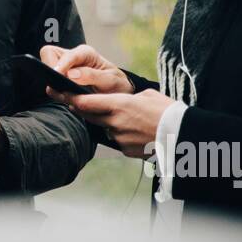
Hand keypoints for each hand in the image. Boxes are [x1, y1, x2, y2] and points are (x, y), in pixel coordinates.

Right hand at [40, 43, 132, 97]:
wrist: (117, 92)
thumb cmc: (116, 84)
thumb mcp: (111, 80)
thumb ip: (92, 76)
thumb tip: (71, 74)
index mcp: (86, 53)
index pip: (68, 54)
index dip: (61, 65)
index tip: (56, 75)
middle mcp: (73, 57)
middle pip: (49, 54)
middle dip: (50, 69)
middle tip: (60, 86)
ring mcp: (65, 66)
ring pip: (46, 66)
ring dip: (51, 81)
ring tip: (64, 95)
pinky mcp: (61, 77)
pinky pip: (50, 79)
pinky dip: (54, 89)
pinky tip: (63, 97)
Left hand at [52, 87, 172, 157]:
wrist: (183, 136)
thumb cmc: (168, 112)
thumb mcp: (147, 95)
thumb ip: (126, 97)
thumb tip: (118, 100)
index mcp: (119, 105)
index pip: (85, 102)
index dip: (69, 97)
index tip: (58, 91)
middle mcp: (115, 122)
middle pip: (87, 115)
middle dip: (77, 107)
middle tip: (69, 100)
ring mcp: (118, 138)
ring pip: (103, 127)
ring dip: (105, 121)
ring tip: (125, 116)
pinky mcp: (125, 150)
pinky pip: (116, 139)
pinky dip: (120, 133)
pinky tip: (134, 130)